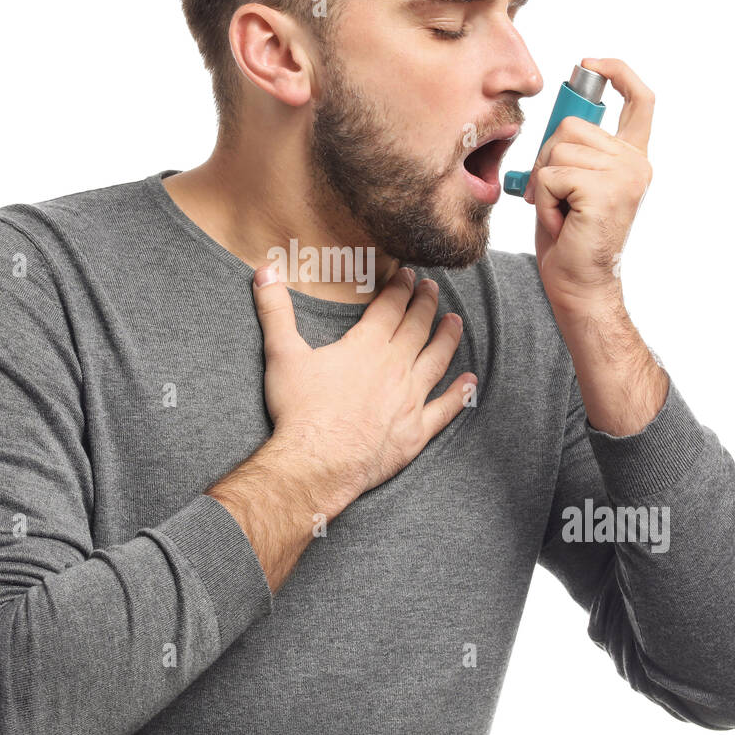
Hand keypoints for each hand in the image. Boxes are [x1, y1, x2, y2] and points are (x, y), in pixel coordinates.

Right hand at [251, 264, 474, 506]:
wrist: (317, 463)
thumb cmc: (300, 411)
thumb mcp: (281, 354)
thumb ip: (275, 310)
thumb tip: (265, 270)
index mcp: (367, 346)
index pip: (390, 307)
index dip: (401, 288)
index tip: (410, 276)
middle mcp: (395, 367)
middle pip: (417, 328)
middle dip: (426, 305)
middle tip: (433, 289)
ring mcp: (409, 400)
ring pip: (436, 360)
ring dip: (447, 338)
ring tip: (455, 322)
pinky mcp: (415, 431)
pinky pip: (444, 409)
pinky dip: (458, 394)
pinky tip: (470, 381)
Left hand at [522, 56, 654, 315]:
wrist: (578, 283)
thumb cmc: (570, 238)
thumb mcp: (573, 182)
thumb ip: (574, 149)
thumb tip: (559, 120)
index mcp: (631, 157)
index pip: (639, 100)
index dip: (617, 72)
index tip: (589, 63)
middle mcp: (635, 163)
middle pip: (572, 124)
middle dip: (548, 157)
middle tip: (556, 197)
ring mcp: (624, 176)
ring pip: (558, 149)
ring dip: (545, 183)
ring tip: (561, 211)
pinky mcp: (604, 191)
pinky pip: (552, 174)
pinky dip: (543, 199)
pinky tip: (561, 221)